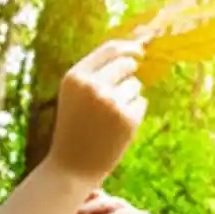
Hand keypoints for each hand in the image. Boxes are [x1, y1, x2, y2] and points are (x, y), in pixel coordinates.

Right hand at [48, 39, 149, 181]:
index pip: (109, 48)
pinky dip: (134, 113)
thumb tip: (130, 52)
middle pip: (126, 64)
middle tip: (119, 93)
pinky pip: (141, 103)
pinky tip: (117, 128)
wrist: (73, 166)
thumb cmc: (76, 128)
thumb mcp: (74, 94)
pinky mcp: (128, 118)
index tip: (139, 50)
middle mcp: (93, 86)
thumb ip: (95, 72)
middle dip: (130, 73)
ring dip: (129, 97)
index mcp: (76, 76)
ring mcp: (111, 102)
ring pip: (136, 85)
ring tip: (110, 118)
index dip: (128, 47)